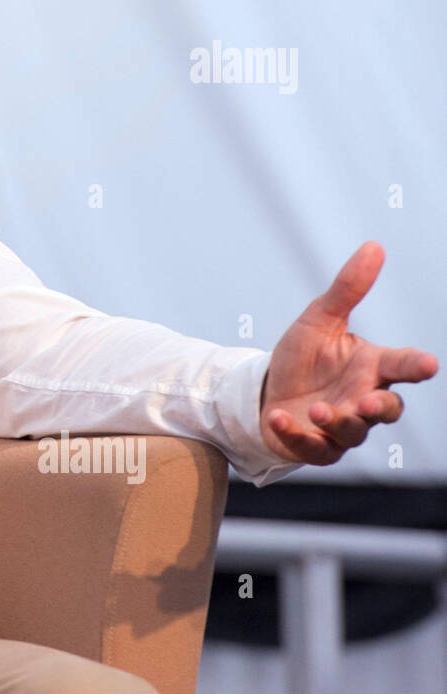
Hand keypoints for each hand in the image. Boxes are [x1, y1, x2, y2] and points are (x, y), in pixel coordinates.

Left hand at [259, 241, 436, 464]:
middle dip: (379, 406)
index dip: (416, 365)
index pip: (401, 365)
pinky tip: (278, 418)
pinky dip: (297, 434)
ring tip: (316, 408)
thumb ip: (347, 289)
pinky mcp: (316, 445)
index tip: (428, 363)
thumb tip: (374, 246)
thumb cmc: (302, 357)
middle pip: (387, 408)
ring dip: (336, 421)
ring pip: (353, 432)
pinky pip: (313, 447)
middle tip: (364, 399)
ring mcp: (342, 426)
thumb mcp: (319, 319)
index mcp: (371, 367)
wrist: (266, 391)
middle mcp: (362, 398)